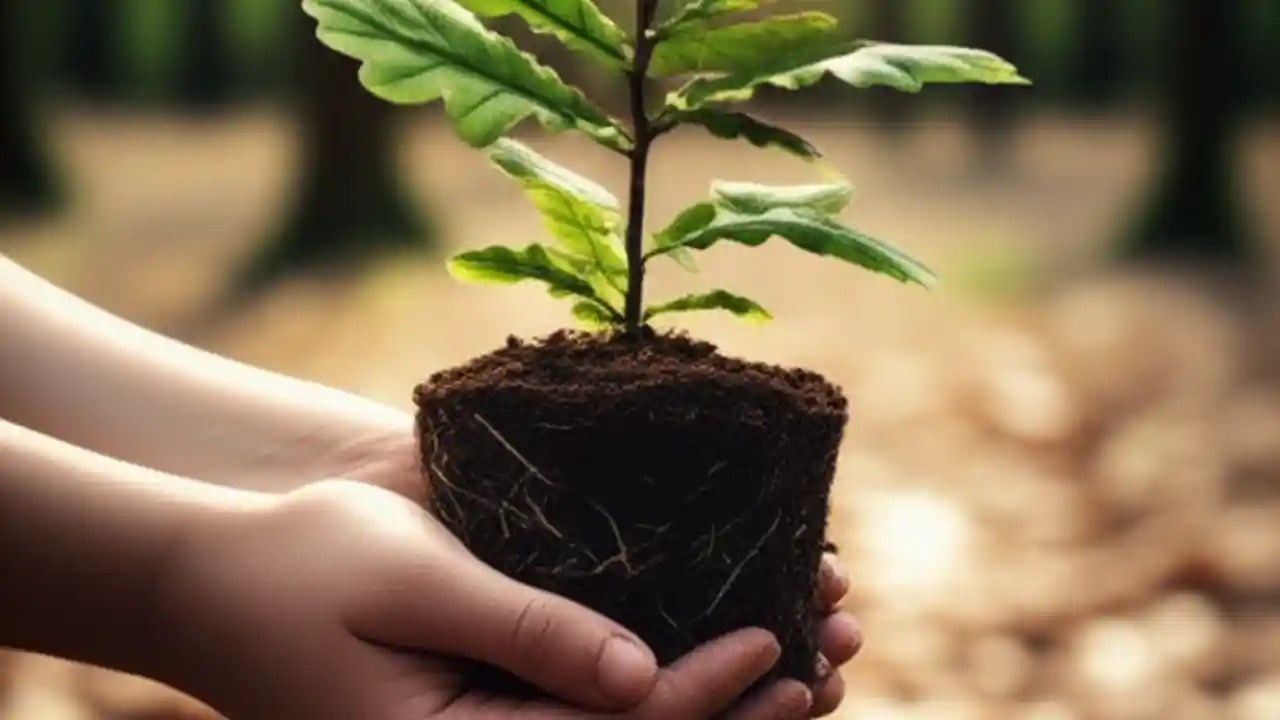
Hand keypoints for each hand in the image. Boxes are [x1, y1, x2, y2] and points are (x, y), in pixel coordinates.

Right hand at [157, 480, 836, 719]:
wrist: (220, 571)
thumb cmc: (298, 566)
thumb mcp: (409, 583)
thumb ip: (524, 631)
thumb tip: (640, 677)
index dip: (701, 696)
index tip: (773, 647)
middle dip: (741, 708)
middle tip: (833, 664)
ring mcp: (497, 705)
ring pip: (627, 711)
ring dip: (724, 683)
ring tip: (818, 638)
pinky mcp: (501, 664)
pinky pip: (594, 672)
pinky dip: (666, 645)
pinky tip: (725, 606)